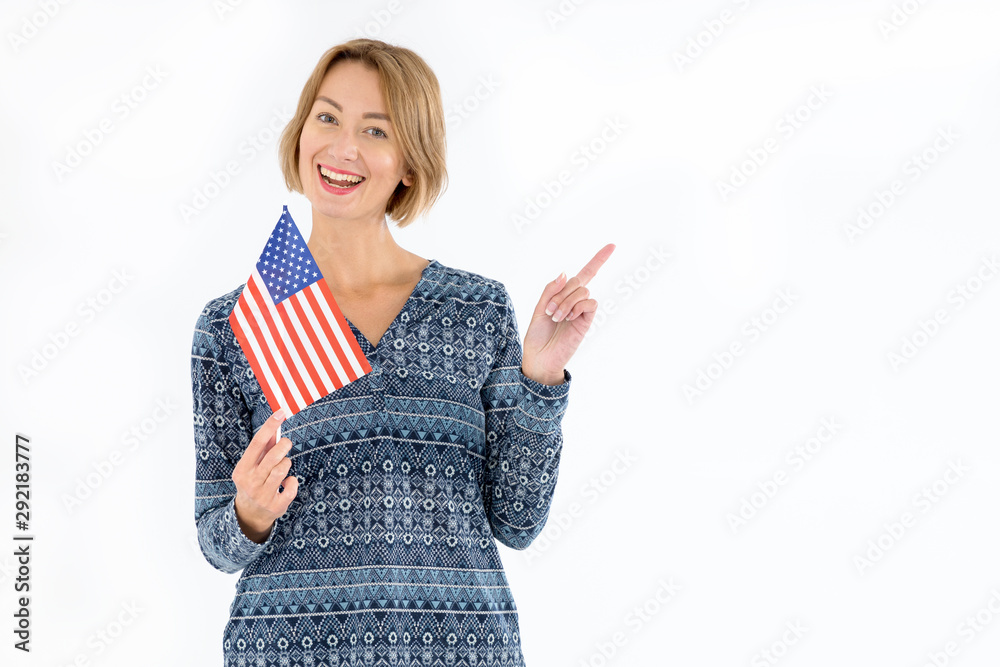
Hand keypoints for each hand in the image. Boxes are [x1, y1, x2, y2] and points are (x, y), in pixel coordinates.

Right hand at [232, 409, 298, 542]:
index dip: (269, 426)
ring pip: (283, 469)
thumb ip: (263, 448)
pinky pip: (292, 486)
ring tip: (283, 466)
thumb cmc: (253, 482)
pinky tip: (287, 482)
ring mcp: (263, 495)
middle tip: (286, 444)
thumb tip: (275, 425)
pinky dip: (293, 481)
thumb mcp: (252, 466)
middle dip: (284, 446)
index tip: (281, 412)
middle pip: (274, 456)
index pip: (257, 443)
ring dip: (287, 464)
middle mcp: (251, 482)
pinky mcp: (276, 506)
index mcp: (242, 470)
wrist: (249, 515)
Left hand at [522, 243, 615, 383]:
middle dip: (560, 292)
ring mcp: (582, 311)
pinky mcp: (587, 321)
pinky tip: (569, 318)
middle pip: (577, 280)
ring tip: (556, 317)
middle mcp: (576, 302)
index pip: (585, 274)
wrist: (540, 358)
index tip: (613, 245)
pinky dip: (577, 306)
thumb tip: (563, 273)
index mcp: (565, 296)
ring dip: (566, 301)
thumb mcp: (539, 308)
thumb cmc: (538, 336)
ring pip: (583, 290)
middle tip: (549, 311)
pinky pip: (590, 303)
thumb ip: (550, 290)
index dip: (598, 259)